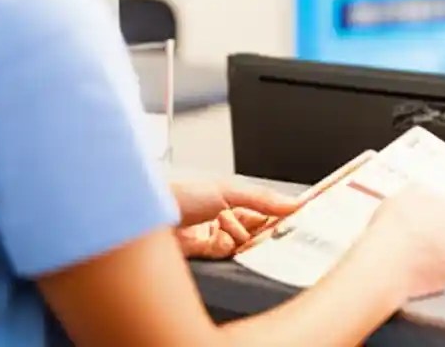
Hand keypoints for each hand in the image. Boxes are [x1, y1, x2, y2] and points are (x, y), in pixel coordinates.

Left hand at [170, 181, 301, 259]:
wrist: (148, 214)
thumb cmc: (180, 193)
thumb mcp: (228, 189)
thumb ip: (262, 198)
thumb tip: (292, 202)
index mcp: (235, 199)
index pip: (267, 210)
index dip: (280, 214)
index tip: (297, 217)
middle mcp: (227, 218)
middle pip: (258, 230)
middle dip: (261, 229)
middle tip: (269, 226)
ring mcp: (217, 236)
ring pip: (244, 244)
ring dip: (238, 237)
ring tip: (228, 227)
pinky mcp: (207, 254)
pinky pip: (226, 255)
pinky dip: (223, 247)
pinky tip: (216, 237)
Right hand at [345, 185, 444, 300]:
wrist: (385, 263)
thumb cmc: (402, 219)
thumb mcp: (416, 190)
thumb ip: (437, 196)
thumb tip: (439, 201)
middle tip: (436, 227)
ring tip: (420, 246)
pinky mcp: (444, 285)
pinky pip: (443, 272)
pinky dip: (434, 267)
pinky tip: (414, 262)